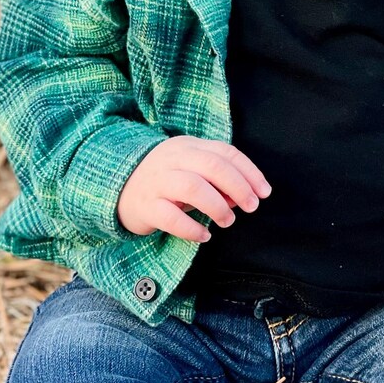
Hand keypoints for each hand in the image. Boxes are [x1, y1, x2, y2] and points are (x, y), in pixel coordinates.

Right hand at [116, 134, 271, 241]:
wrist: (119, 189)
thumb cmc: (165, 181)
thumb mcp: (191, 171)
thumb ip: (217, 180)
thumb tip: (243, 196)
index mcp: (188, 146)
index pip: (225, 152)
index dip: (249, 172)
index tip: (264, 192)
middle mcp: (172, 159)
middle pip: (212, 166)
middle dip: (238, 187)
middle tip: (251, 207)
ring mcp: (157, 181)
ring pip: (192, 187)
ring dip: (217, 206)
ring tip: (228, 221)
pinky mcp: (145, 206)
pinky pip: (171, 217)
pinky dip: (192, 228)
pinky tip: (204, 236)